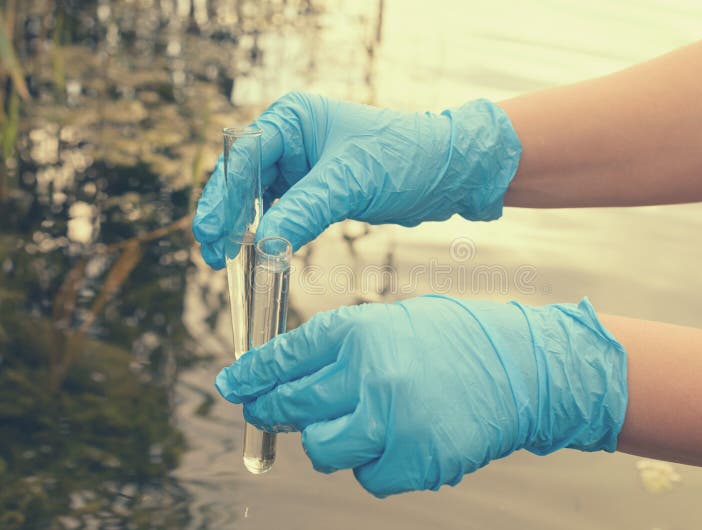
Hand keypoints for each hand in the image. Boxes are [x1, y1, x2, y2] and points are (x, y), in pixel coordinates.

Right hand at [192, 92, 521, 268]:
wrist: (447, 173)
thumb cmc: (403, 159)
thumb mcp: (349, 182)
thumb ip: (303, 211)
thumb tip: (263, 246)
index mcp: (293, 118)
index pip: (245, 157)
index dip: (223, 196)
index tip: (211, 232)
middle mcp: (292, 138)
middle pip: (244, 180)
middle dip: (227, 216)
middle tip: (213, 255)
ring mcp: (303, 165)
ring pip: (260, 200)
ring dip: (245, 229)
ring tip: (227, 262)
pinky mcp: (317, 190)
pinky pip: (283, 213)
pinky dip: (271, 233)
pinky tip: (260, 255)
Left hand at [215, 295, 627, 496]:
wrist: (525, 369)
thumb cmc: (457, 341)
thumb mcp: (395, 324)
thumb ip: (344, 350)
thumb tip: (290, 377)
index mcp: (362, 332)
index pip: (287, 356)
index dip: (253, 373)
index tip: (233, 385)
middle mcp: (369, 375)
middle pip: (293, 405)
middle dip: (271, 410)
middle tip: (267, 411)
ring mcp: (392, 422)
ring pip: (322, 448)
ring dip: (331, 440)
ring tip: (361, 423)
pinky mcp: (414, 462)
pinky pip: (367, 477)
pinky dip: (375, 464)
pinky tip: (399, 441)